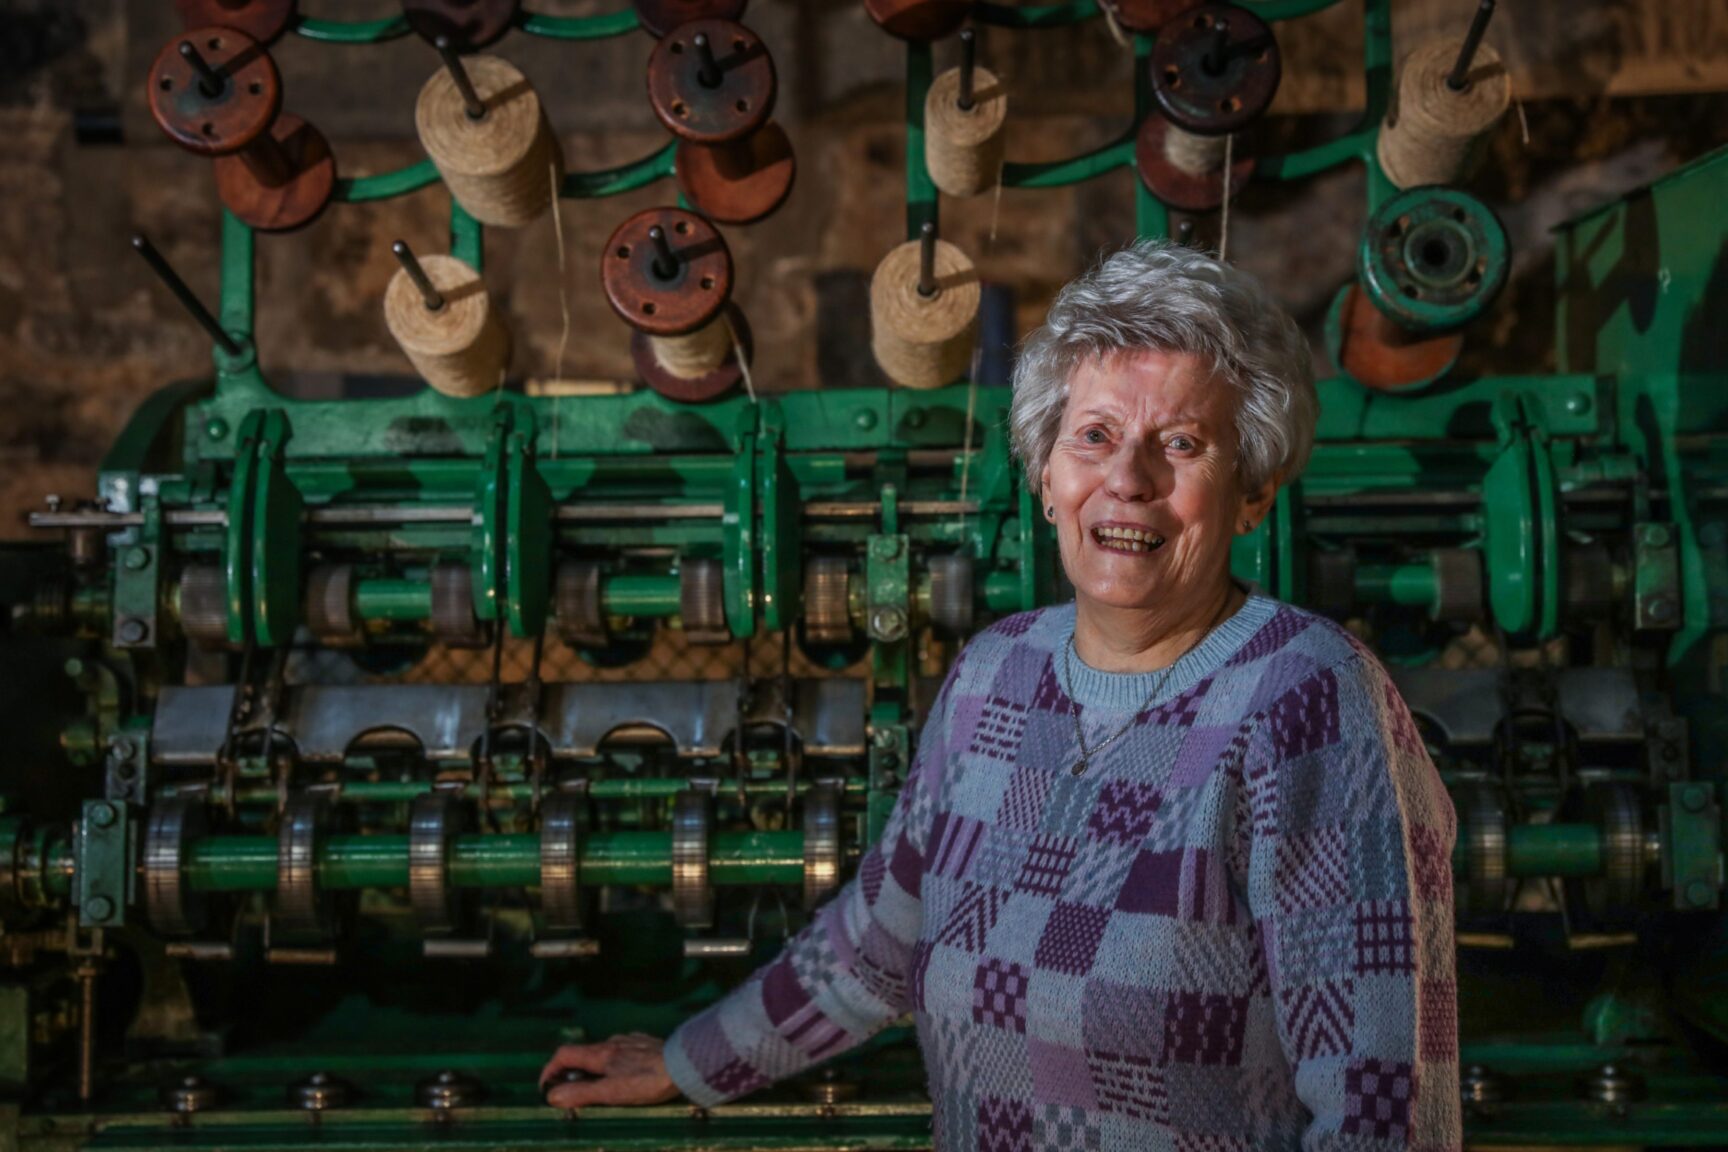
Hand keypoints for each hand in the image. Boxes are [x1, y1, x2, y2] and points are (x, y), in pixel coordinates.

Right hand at [538, 1032, 682, 1110]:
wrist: (686, 1065)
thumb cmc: (648, 1082)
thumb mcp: (612, 1093)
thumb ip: (582, 1094)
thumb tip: (552, 1096)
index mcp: (601, 1054)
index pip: (564, 1054)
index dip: (550, 1070)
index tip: (547, 1087)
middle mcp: (613, 1042)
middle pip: (582, 1054)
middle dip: (572, 1073)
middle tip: (573, 1094)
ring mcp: (631, 1041)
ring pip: (604, 1052)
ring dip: (594, 1068)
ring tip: (600, 1088)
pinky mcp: (646, 1043)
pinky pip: (623, 1051)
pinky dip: (615, 1063)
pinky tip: (626, 1075)